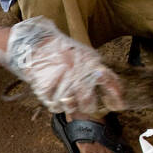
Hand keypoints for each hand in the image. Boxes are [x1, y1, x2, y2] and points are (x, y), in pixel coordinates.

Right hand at [0, 17, 125, 116]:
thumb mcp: (82, 53)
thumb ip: (95, 68)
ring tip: (66, 94)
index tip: (119, 105)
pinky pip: (54, 106)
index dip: (115, 95)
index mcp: (86, 62)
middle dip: (88, 106)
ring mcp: (58, 83)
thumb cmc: (59, 50)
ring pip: (70, 107)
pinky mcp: (44, 90)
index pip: (107, 80)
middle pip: (88, 103)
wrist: (32, 45)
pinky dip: (55, 103)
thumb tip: (113, 84)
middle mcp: (74, 74)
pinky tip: (54, 94)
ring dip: (70, 104)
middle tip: (86, 104)